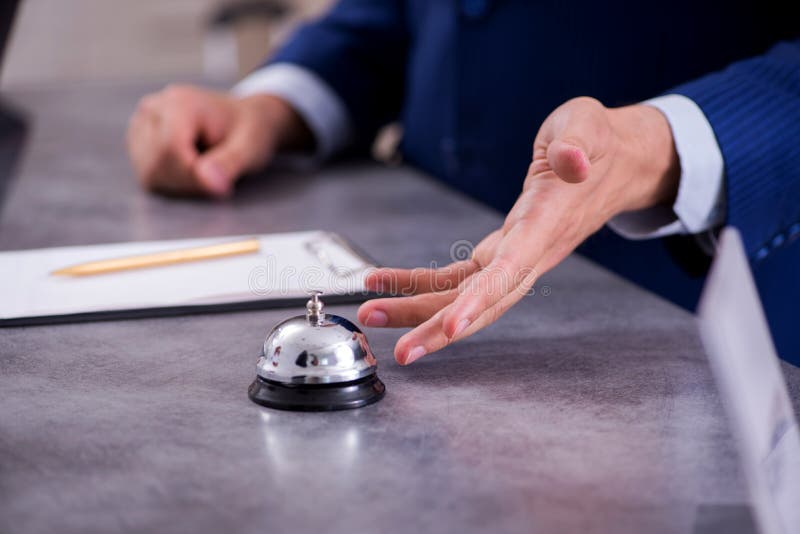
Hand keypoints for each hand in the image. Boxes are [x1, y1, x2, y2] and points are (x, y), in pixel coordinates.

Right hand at [126, 84, 311, 197]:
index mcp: (179, 102)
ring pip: (149, 172)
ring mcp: (141, 124)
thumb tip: (208, 182)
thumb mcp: (250, 147)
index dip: (193, 176)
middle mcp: (153, 109)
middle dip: (188, 182)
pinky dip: (172, 182)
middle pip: (156, 164)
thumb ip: (229, 163)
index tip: (220, 184)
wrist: (243, 120)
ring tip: (206, 169)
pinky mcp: (139, 141)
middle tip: (217, 177)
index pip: (169, 151)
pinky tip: (192, 169)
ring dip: (180, 184)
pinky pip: (147, 175)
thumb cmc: (249, 130)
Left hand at [357, 97, 679, 363]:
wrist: (616, 165)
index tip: (452, 325)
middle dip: (440, 328)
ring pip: (465, 297)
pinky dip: (421, 282)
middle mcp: (531, 252)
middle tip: (399, 352)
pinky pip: (459, 277)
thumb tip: (573, 161)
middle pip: (484, 302)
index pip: (514, 268)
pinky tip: (385, 281)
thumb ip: (578, 143)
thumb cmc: (598, 142)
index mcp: (548, 223)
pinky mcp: (502, 252)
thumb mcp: (588, 127)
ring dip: (419, 311)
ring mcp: (516, 257)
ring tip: (372, 315)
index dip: (483, 298)